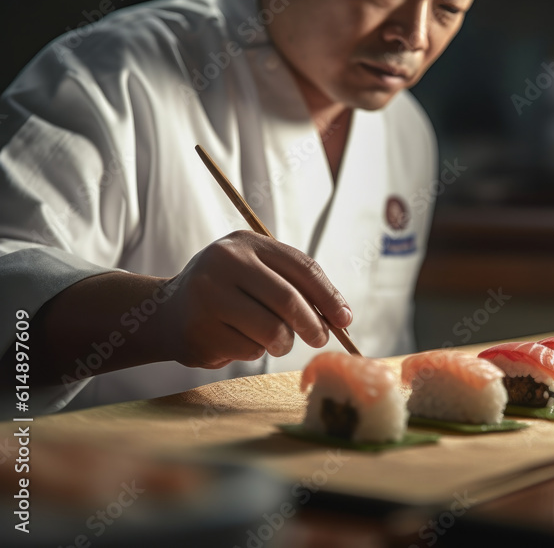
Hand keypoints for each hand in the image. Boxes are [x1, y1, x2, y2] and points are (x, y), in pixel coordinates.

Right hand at [156, 230, 352, 368]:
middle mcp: (225, 263)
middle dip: (313, 325)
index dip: (330, 296)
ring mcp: (208, 296)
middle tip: (320, 339)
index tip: (346, 319)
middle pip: (288, 300)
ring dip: (282, 343)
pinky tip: (235, 340)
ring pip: (272, 331)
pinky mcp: (199, 330)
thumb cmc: (226, 292)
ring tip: (272, 339)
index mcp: (246, 243)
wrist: (165, 311)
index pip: (302, 268)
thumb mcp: (256, 273)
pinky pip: (249, 350)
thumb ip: (296, 286)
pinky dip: (253, 351)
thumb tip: (342, 316)